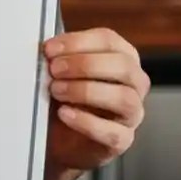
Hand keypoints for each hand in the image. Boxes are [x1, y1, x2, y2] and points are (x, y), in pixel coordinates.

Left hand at [43, 28, 149, 171]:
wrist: (59, 136)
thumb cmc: (64, 95)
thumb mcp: (60, 71)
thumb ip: (59, 58)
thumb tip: (47, 50)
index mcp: (121, 56)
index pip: (108, 40)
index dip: (78, 42)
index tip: (50, 49)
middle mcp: (133, 83)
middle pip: (123, 66)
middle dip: (85, 64)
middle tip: (55, 69)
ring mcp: (132, 113)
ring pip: (124, 98)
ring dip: (86, 91)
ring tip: (57, 90)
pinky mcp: (122, 139)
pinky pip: (113, 132)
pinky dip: (86, 122)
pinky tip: (65, 114)